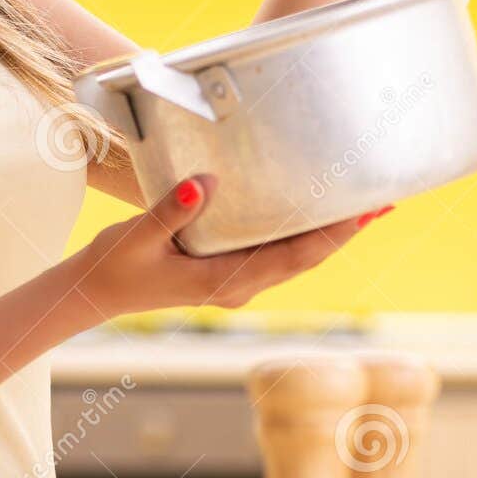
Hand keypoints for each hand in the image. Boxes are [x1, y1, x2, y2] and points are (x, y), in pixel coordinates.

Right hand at [69, 175, 384, 315]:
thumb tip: (203, 184)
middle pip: (306, 259)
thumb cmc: (113, 264)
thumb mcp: (135, 236)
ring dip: (330, 234)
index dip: (332, 235)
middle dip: (345, 232)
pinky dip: (304, 234)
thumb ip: (169, 211)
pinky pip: (278, 253)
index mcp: (225, 282)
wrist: (93, 293)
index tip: (364, 213)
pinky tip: (317, 215)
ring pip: (296, 258)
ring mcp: (236, 282)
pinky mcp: (228, 272)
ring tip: (364, 206)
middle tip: (383, 201)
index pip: (293, 257)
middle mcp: (239, 286)